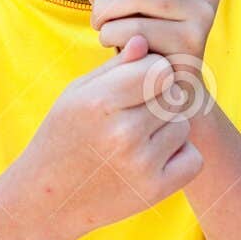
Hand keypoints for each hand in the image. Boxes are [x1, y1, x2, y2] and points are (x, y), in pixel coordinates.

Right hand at [6, 35, 202, 239]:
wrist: (47, 198)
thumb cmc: (61, 137)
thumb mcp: (76, 95)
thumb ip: (114, 68)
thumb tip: (145, 41)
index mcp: (100, 102)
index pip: (158, 68)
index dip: (147, 73)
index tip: (130, 86)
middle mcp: (122, 132)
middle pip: (172, 95)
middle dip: (157, 100)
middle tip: (130, 116)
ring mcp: (141, 164)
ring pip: (183, 125)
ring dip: (166, 129)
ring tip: (134, 140)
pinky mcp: (156, 190)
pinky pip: (193, 157)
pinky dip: (178, 157)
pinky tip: (150, 160)